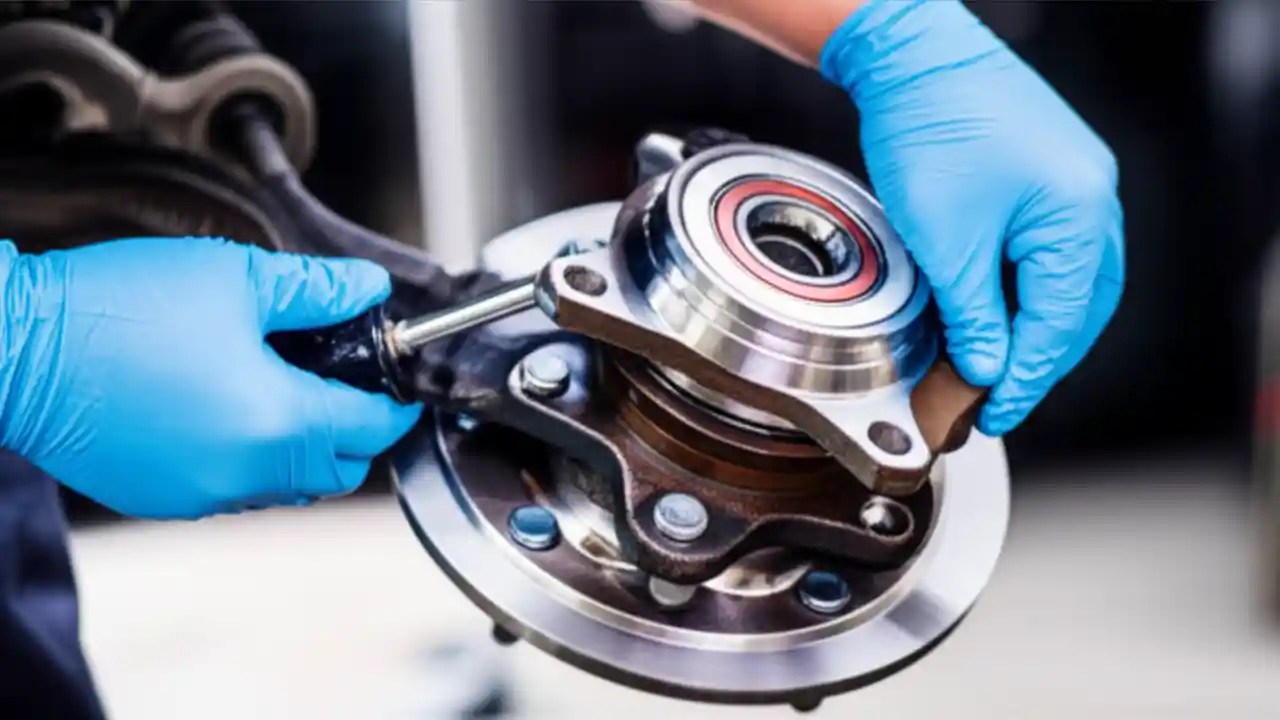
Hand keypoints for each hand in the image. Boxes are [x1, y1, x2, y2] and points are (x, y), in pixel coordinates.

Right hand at [0, 237, 421, 518]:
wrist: (18, 350)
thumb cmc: (119, 309)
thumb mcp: (237, 279)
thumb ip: (318, 290)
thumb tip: (367, 288)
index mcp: (280, 422)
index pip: (373, 428)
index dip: (396, 403)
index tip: (399, 384)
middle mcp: (248, 474)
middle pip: (338, 468)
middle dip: (356, 431)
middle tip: (343, 381)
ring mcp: (204, 494)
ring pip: (288, 485)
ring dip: (302, 448)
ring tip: (280, 388)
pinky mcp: (165, 498)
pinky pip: (235, 489)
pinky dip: (251, 461)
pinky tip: (227, 411)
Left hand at [820, 0, 1124, 434]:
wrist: (911, 59)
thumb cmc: (929, 131)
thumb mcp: (946, 243)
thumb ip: (972, 316)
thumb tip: (987, 369)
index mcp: (1080, 218)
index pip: (1060, 325)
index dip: (1025, 379)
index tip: (993, 413)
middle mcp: (1094, 201)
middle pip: (1078, 308)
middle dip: (1038, 358)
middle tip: (996, 399)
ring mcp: (1077, 185)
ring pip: (1067, 281)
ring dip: (1034, 326)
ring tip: (993, 364)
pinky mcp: (1050, 177)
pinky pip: (1050, 249)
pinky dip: (1024, 288)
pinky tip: (994, 311)